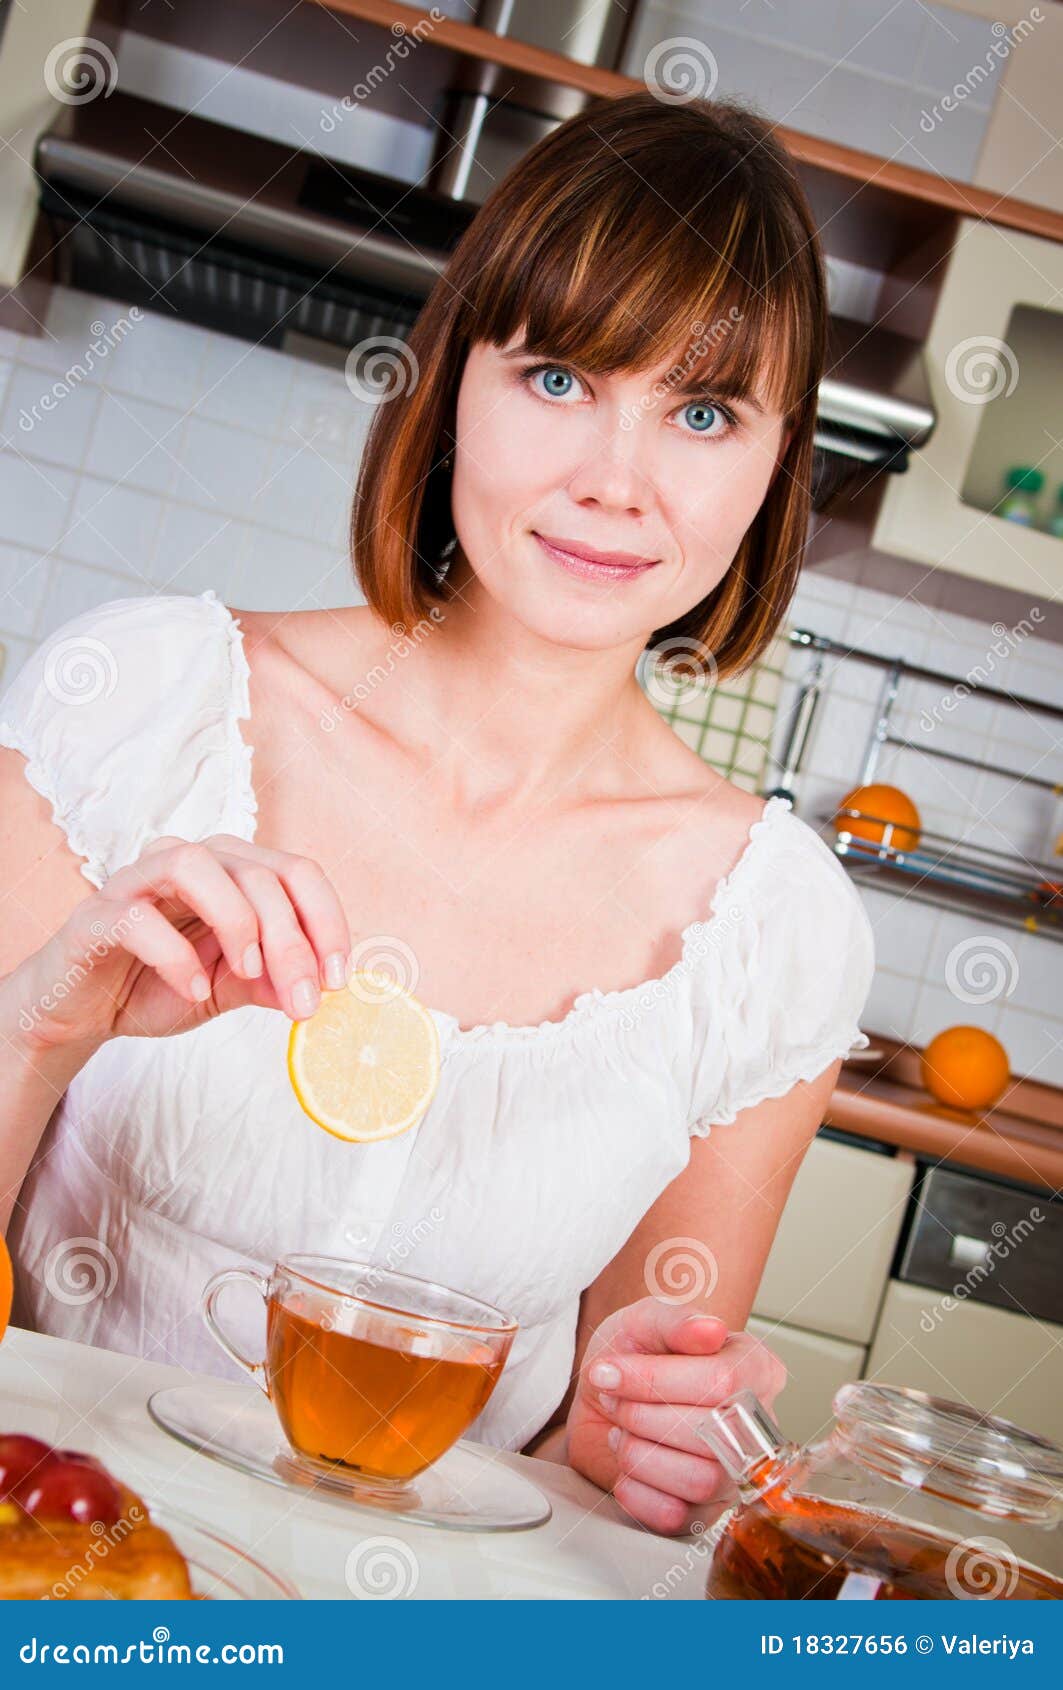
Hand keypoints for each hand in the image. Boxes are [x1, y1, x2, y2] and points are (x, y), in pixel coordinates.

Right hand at [11, 834, 350, 1053]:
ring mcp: (139, 881)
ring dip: (236, 922)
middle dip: (292, 943)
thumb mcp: (231, 988)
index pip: (297, 873)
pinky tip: (193, 991)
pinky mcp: (97, 914)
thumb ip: (274, 981)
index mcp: (232, 870)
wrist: (85, 1009)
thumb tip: (322, 988)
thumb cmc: (159, 984)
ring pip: (197, 866)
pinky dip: (175, 956)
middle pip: (260, 875)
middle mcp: (191, 861)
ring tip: (247, 975)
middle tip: (303, 1002)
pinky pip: (139, 918)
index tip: (338, 979)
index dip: (327, 922)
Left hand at [565, 1296, 786, 1535]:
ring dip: (640, 1452)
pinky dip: (636, 1490)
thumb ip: (677, 1321)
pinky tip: (626, 1464)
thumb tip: (711, 1330)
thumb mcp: (646, 1321)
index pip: (723, 1382)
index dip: (656, 1380)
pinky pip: (675, 1516)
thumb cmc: (634, 1354)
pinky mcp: (703, 1513)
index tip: (610, 1370)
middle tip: (613, 1398)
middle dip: (640, 1414)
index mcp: (755, 1368)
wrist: (602, 1397)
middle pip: (708, 1432)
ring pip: (699, 1480)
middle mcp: (755, 1424)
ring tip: (623, 1430)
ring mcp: (734, 1474)